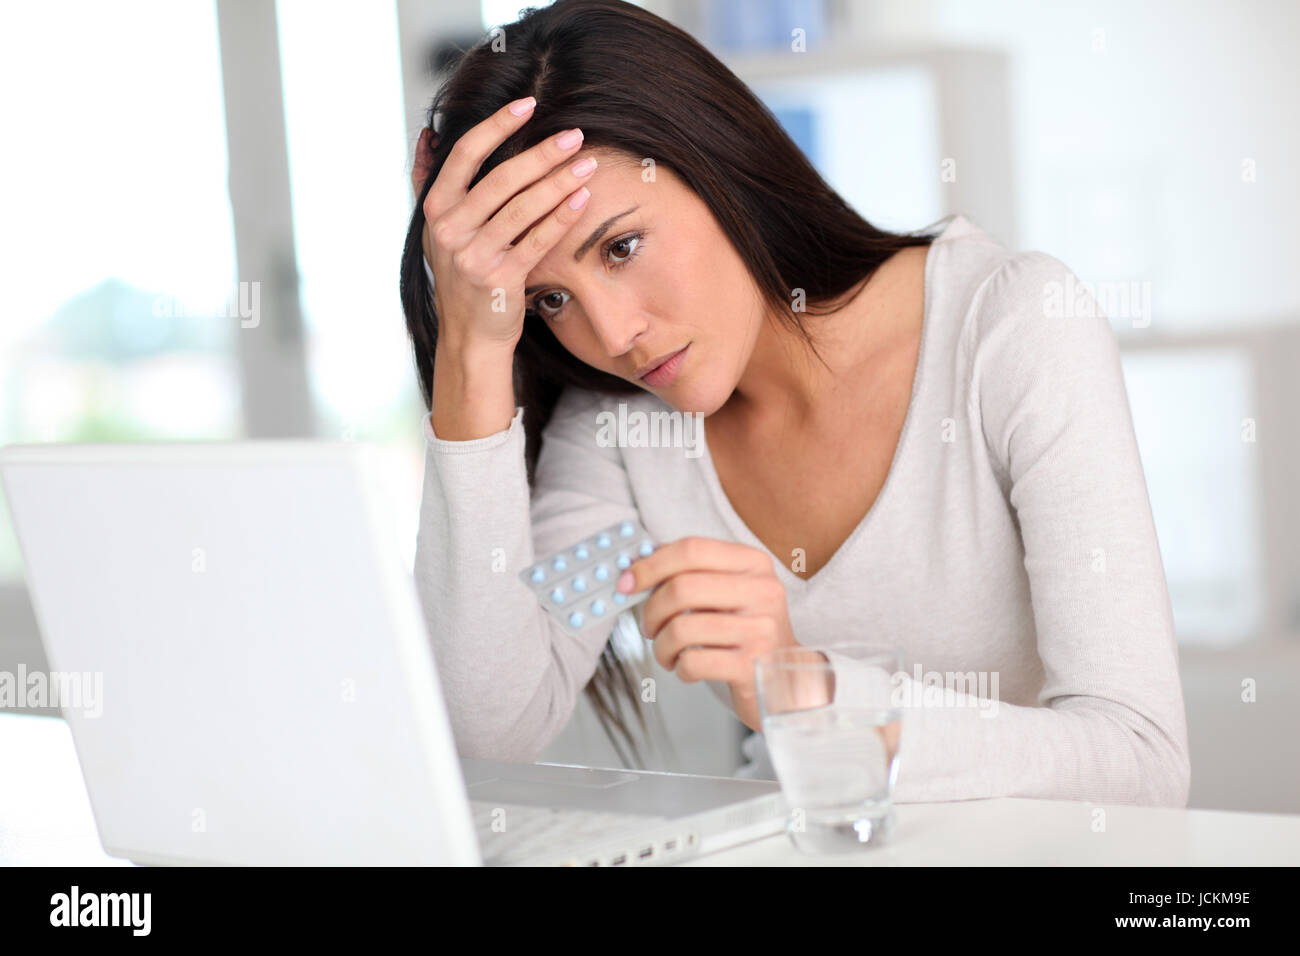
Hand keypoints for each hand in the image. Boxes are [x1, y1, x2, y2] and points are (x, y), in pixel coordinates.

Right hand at [415, 99, 598, 349]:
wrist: (469, 335)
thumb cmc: (461, 277)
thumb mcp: (436, 231)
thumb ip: (429, 184)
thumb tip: (428, 136)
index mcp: (436, 209)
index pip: (465, 154)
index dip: (496, 125)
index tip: (528, 104)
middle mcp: (450, 230)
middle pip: (500, 179)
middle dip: (541, 154)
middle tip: (574, 135)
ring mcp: (474, 256)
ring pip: (522, 209)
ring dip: (559, 183)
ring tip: (588, 164)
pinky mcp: (501, 279)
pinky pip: (537, 241)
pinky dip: (561, 218)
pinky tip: (582, 199)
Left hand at [616, 537, 804, 731]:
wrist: (786, 678)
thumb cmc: (744, 631)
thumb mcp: (728, 592)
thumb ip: (691, 574)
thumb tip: (636, 568)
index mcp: (753, 563)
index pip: (691, 550)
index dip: (650, 565)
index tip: (627, 583)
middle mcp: (763, 590)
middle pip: (682, 588)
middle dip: (652, 610)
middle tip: (649, 627)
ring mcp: (761, 629)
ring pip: (682, 628)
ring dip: (662, 646)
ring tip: (667, 653)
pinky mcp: (753, 666)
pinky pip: (693, 662)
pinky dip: (680, 668)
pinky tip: (687, 668)